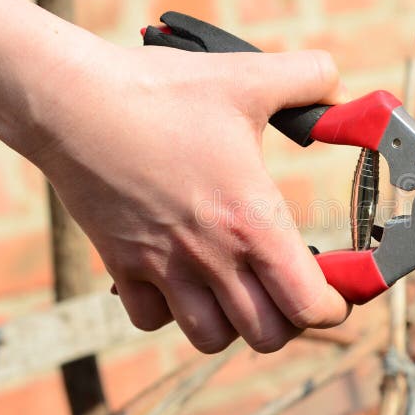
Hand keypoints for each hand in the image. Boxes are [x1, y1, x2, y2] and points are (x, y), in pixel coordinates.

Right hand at [0, 0, 349, 352]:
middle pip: (267, 335)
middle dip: (289, 318)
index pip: (309, 305)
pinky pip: (152, 319)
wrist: (72, 100)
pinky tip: (182, 276)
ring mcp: (163, 267)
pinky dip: (172, 310)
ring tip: (240, 287)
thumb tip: (343, 90)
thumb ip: (309, 78)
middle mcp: (212, 256)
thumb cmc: (161, 91)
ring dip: (233, 322)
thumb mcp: (247, 76)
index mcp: (252, 220)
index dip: (334, 308)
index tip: (339, 290)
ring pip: (211, 338)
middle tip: (291, 285)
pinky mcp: (122, 265)